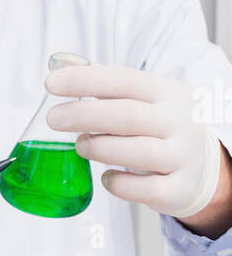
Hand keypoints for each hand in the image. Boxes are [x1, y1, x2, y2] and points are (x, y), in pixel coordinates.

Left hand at [44, 63, 222, 220]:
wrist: (203, 166)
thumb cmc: (162, 128)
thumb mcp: (144, 99)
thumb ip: (104, 83)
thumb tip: (59, 65)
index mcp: (168, 93)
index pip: (125, 80)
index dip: (86, 80)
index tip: (51, 84)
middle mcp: (179, 122)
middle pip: (127, 116)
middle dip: (84, 115)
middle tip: (54, 119)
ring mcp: (182, 157)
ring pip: (137, 152)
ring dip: (100, 148)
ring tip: (81, 145)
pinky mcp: (179, 189)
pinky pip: (144, 190)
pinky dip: (118, 183)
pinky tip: (106, 176)